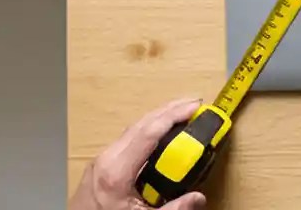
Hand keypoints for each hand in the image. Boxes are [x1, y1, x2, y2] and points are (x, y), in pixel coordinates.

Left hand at [69, 98, 206, 209]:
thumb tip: (198, 198)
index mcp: (116, 172)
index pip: (148, 133)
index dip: (173, 116)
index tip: (193, 107)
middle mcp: (106, 159)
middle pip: (141, 124)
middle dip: (169, 110)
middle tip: (194, 103)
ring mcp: (102, 159)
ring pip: (133, 128)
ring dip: (158, 117)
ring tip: (181, 112)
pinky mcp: (101, 163)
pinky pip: (127, 137)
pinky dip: (147, 128)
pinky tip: (159, 131)